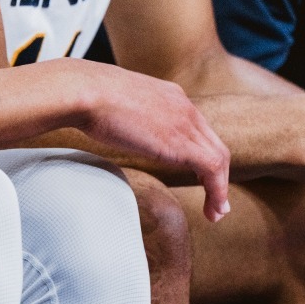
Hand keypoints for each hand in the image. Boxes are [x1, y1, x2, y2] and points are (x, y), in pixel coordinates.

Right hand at [67, 60, 231, 221]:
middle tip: (215, 202)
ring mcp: (184, 121)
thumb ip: (126, 113)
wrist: (85, 91)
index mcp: (170, 95)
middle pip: (215, 144)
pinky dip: (217, 191)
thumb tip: (115, 125)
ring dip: (219, 189)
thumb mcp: (116, 102)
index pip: (198, 129)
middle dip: (218, 176)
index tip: (199, 177)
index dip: (203, 156)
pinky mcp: (180, 141)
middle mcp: (184, 105)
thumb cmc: (88, 95)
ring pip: (218, 158)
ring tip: (215, 212)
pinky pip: (211, 168)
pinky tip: (212, 208)